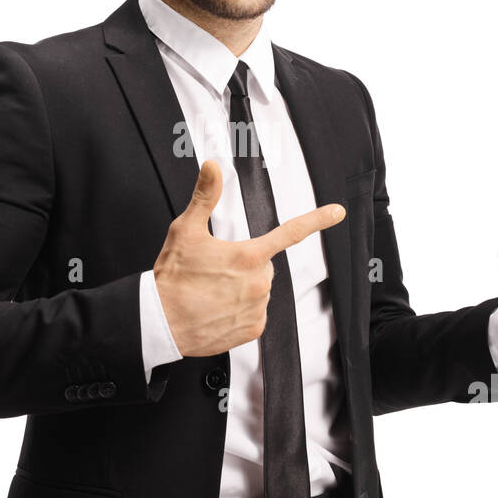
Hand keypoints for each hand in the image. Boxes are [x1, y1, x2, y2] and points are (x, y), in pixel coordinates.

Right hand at [153, 160, 345, 357]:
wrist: (161, 322)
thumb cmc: (172, 278)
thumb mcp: (186, 230)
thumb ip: (205, 197)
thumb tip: (213, 168)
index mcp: (248, 255)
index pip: (290, 232)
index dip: (317, 220)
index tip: (336, 213)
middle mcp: (258, 283)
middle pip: (263, 265)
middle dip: (245, 265)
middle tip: (216, 271)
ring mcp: (257, 308)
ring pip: (258, 291)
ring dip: (242, 289)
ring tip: (212, 292)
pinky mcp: (253, 329)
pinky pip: (254, 314)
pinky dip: (239, 311)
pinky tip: (218, 309)